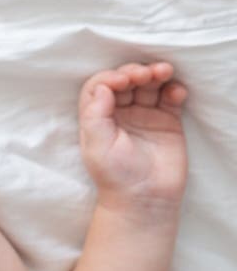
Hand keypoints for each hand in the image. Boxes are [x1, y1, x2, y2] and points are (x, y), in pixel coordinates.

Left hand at [78, 62, 187, 210]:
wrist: (144, 198)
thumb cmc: (114, 175)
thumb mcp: (96, 145)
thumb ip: (95, 115)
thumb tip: (102, 86)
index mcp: (98, 116)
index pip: (100, 86)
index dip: (110, 77)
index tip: (122, 81)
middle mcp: (119, 112)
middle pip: (125, 80)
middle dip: (134, 71)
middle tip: (144, 74)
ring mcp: (144, 115)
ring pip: (149, 85)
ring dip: (156, 74)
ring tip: (163, 72)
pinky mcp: (166, 120)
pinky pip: (170, 98)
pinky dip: (174, 89)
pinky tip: (176, 92)